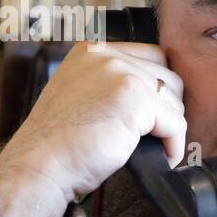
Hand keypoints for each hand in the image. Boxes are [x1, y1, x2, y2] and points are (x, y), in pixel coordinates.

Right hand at [0, 42, 186, 216]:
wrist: (40, 165)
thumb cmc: (59, 143)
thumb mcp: (81, 94)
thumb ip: (112, 84)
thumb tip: (156, 93)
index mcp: (92, 51)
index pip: (152, 57)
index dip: (158, 88)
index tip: (154, 113)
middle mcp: (107, 56)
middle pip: (167, 77)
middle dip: (166, 109)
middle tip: (155, 134)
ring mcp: (122, 75)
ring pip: (174, 101)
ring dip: (170, 128)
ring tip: (154, 147)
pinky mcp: (136, 101)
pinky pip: (176, 124)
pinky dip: (174, 145)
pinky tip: (162, 158)